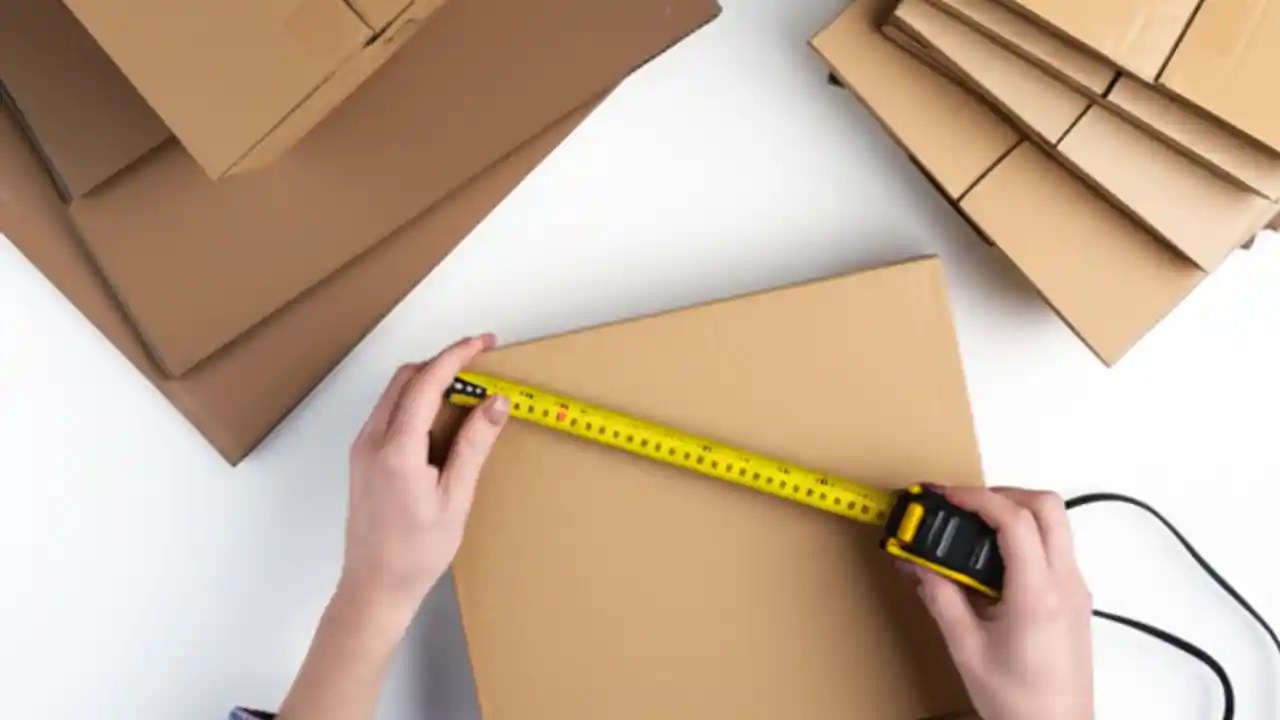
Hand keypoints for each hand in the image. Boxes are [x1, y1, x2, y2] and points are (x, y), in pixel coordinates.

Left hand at [279, 335, 509, 719]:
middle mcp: (372, 441)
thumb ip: (474, 445)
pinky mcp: (362, 458)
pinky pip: (389, 413)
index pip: (427, 382)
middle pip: (406, 378)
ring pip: (395, 393)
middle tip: (481, 363)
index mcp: (397, 450)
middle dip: (443, 362)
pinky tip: (442, 418)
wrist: (374, 586)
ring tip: (468, 390)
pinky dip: (416, 402)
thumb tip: (496, 403)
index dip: (457, 356)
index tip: (484, 343)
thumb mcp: (456, 498)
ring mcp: (362, 448)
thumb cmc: (416, 553)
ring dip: (429, 381)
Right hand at [902, 487, 1093, 719]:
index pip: (1015, 521)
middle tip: (964, 504)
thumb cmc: (1018, 702)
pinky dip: (1023, 538)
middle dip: (1002, 493)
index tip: (946, 497)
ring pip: (1055, 524)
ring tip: (971, 530)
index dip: (977, 498)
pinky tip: (990, 562)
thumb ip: (940, 598)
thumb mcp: (967, 649)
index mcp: (1038, 595)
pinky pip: (1053, 548)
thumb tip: (916, 562)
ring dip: (1014, 513)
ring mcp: (1076, 590)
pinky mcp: (1074, 599)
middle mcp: (1066, 584)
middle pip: (1048, 506)